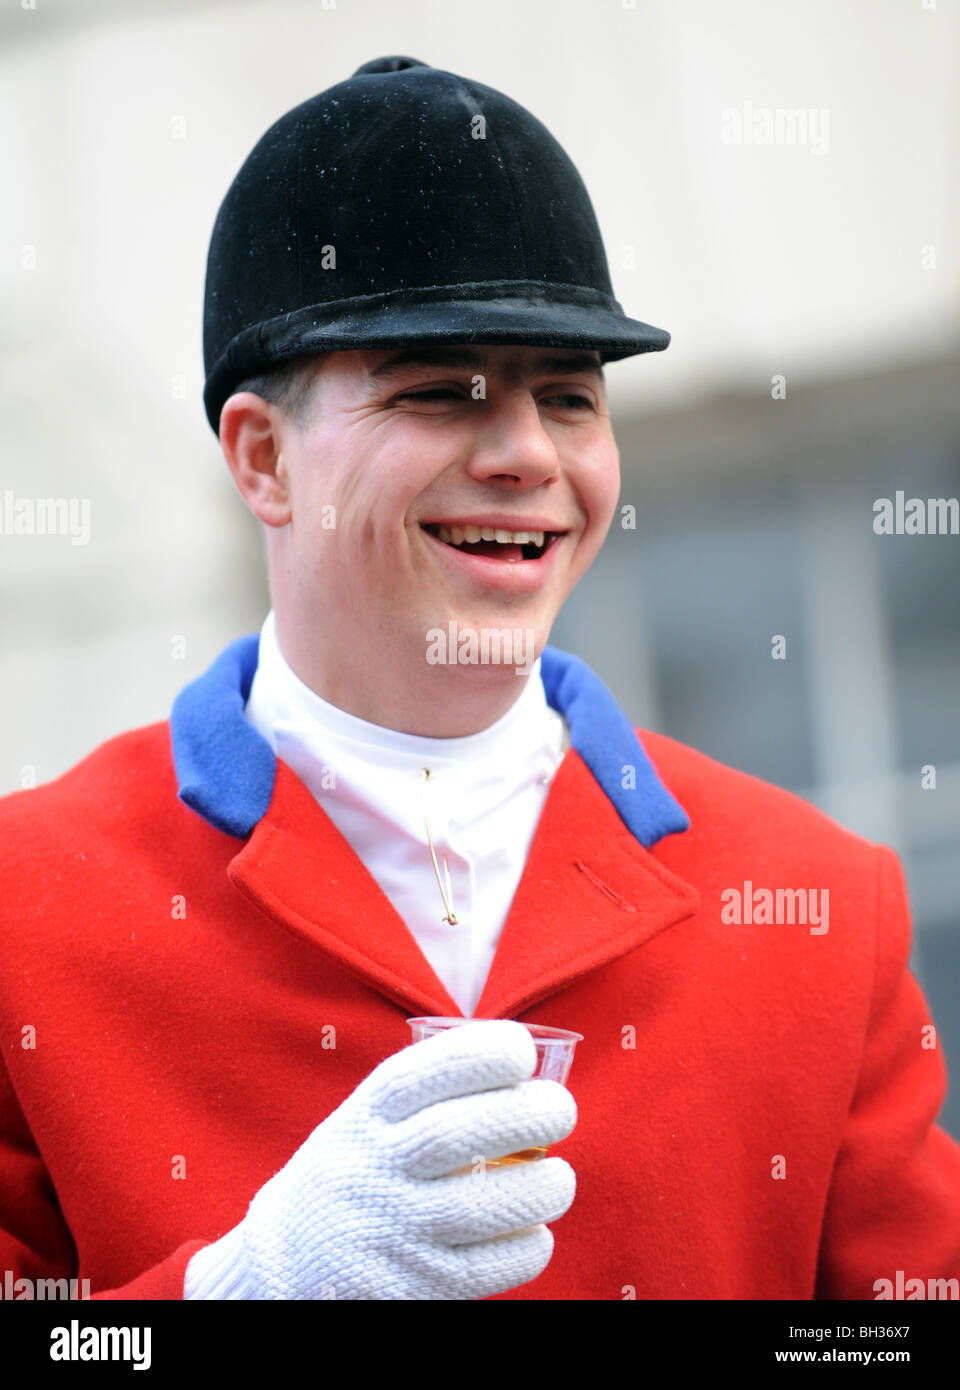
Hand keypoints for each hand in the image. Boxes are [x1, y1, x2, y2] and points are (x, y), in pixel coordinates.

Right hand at [234, 1019, 576, 1298]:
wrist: (290, 1254)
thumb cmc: (362, 1165)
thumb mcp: (371, 1115)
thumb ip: (433, 1091)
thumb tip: (532, 1069)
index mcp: (366, 1116)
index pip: (419, 1075)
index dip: (480, 1056)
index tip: (523, 1053)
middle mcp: (371, 1170)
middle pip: (453, 1136)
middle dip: (526, 1115)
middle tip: (562, 1110)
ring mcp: (388, 1232)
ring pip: (477, 1208)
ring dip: (539, 1188)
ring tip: (560, 1179)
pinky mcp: (410, 1288)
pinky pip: (484, 1270)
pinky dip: (526, 1248)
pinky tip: (535, 1232)